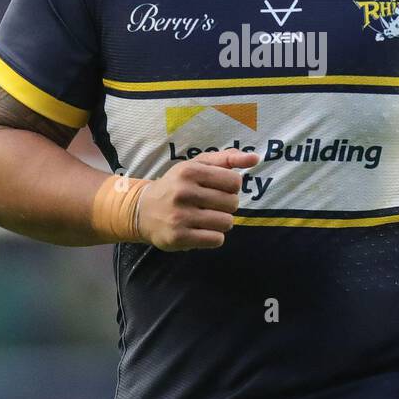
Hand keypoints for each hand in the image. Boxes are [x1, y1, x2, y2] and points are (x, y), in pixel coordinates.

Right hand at [136, 149, 259, 250]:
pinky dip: (213, 237)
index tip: (218, 189)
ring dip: (221, 222)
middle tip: (210, 205)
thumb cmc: (177, 185)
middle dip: (226, 206)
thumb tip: (255, 158)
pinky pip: (216, 240)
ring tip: (205, 218)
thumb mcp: (197, 165)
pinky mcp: (179, 237)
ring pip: (226, 223)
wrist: (142, 210)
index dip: (231, 188)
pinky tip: (201, 230)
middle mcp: (184, 192)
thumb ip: (227, 159)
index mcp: (190, 171)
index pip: (234, 182)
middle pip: (232, 203)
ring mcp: (180, 216)